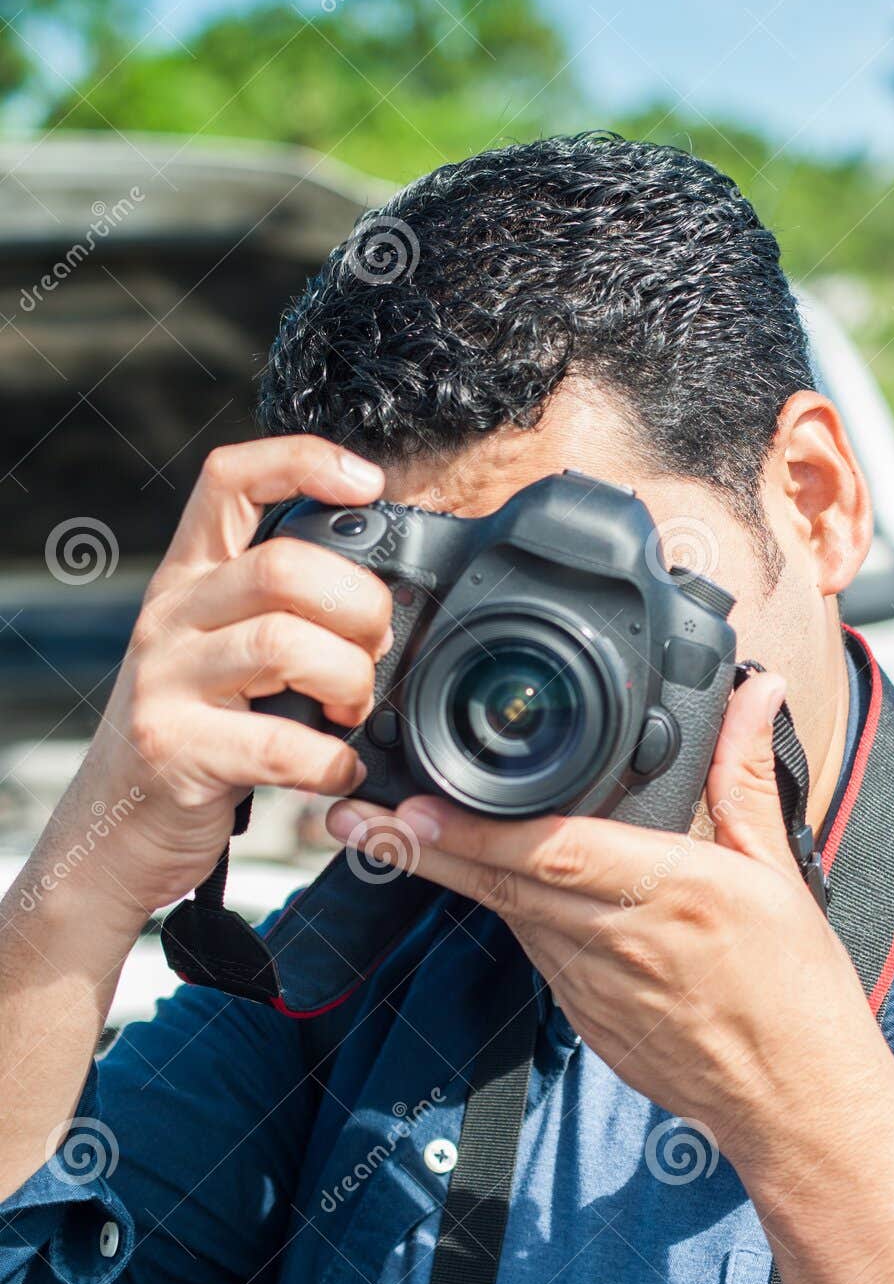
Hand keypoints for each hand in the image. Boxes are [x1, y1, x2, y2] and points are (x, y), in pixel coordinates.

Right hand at [67, 435, 390, 920]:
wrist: (116, 823)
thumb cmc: (195, 731)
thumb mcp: (221, 648)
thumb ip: (280, 611)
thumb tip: (387, 600)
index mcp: (189, 577)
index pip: (229, 478)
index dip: (301, 461)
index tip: (366, 482)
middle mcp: (171, 616)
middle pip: (283, 567)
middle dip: (359, 607)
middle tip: (375, 650)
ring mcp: (166, 681)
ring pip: (285, 643)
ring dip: (349, 681)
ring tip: (354, 712)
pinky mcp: (175, 749)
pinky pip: (280, 744)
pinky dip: (331, 763)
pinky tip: (338, 771)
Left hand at [326, 672, 877, 1162]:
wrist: (794, 1106)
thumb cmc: (795, 993)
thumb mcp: (780, 874)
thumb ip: (744, 776)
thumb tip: (752, 695)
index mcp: (669, 890)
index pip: (550, 851)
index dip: (472, 830)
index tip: (409, 806)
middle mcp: (616, 938)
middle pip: (498, 882)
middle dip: (417, 847)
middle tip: (350, 814)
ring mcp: (591, 985)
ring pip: (506, 913)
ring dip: (447, 874)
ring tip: (383, 834)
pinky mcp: (582, 1016)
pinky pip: (532, 948)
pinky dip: (503, 911)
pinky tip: (474, 880)